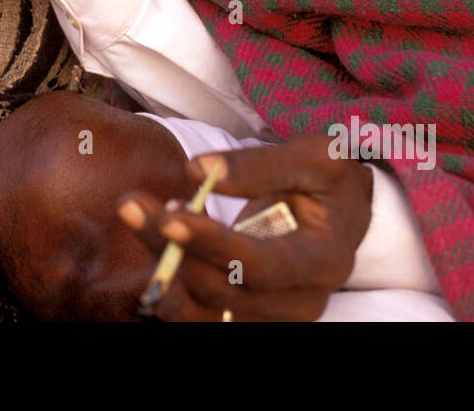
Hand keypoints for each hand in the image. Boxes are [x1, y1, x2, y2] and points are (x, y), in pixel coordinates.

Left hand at [117, 133, 373, 320]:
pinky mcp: (245, 316)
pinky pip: (195, 313)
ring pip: (201, 308)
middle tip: (132, 204)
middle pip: (222, 289)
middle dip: (170, 247)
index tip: (170, 213)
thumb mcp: (317, 156)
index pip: (262, 265)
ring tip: (135, 215)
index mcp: (324, 261)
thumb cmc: (330, 179)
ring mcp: (270, 316)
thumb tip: (198, 172)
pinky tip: (151, 239)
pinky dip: (167, 280)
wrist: (341, 212)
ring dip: (160, 265)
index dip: (213, 243)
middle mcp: (300, 302)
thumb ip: (260, 165)